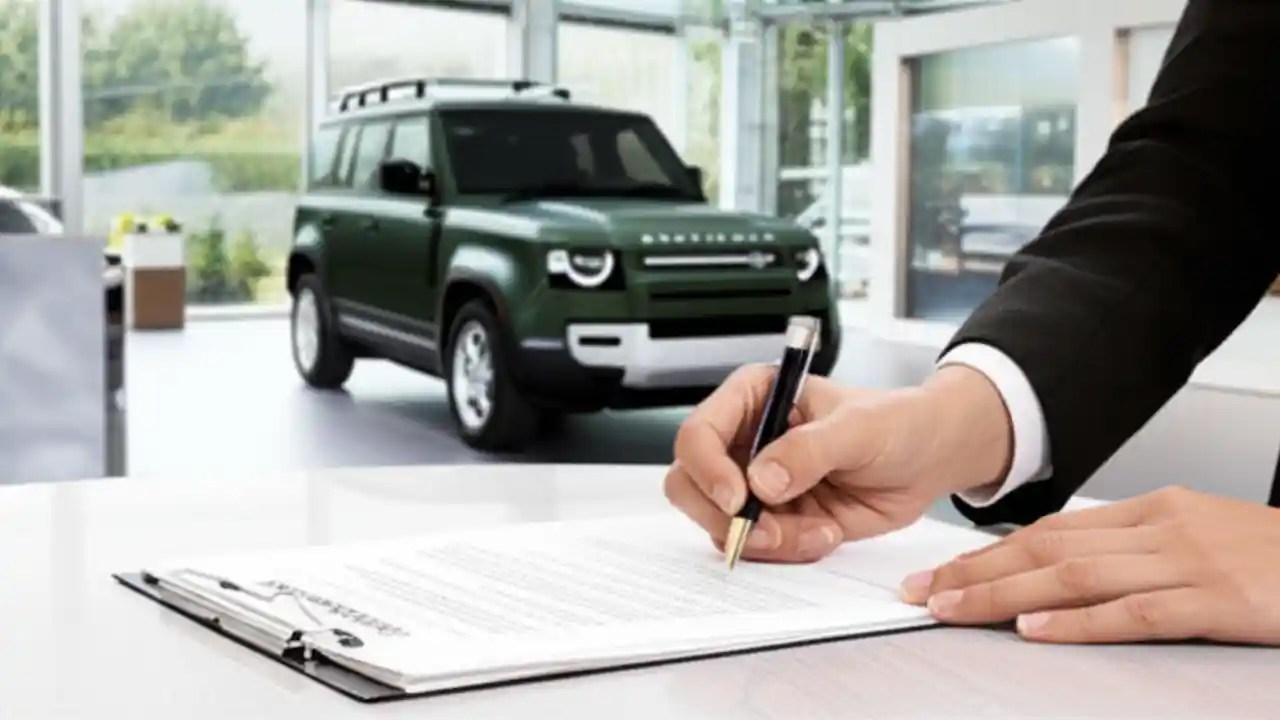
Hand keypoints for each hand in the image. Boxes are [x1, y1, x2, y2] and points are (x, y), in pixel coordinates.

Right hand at [664, 363, 1013, 562]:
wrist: (927, 457)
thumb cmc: (895, 422)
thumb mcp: (858, 428)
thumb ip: (809, 450)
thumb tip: (762, 479)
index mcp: (752, 398)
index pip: (699, 434)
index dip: (708, 469)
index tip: (738, 499)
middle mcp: (742, 441)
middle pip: (689, 484)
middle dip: (724, 517)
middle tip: (768, 532)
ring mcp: (754, 484)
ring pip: (720, 525)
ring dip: (766, 539)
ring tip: (820, 529)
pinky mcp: (773, 518)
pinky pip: (756, 547)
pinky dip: (788, 551)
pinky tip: (827, 532)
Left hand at [901, 487, 1279, 644]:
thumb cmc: (1275, 558)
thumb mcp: (1199, 538)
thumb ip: (1135, 548)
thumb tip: (1065, 568)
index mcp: (1153, 510)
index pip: (1051, 531)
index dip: (989, 553)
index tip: (941, 572)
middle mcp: (1160, 528)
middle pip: (1048, 549)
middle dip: (976, 571)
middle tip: (921, 593)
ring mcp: (1188, 562)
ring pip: (1075, 577)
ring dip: (1005, 595)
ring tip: (952, 610)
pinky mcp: (1217, 601)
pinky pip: (1135, 613)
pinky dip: (1078, 623)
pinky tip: (1035, 632)